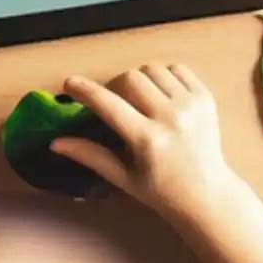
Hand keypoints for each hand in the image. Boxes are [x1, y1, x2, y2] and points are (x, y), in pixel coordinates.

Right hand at [51, 64, 237, 219]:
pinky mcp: (205, 98)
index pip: (108, 104)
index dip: (85, 90)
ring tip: (140, 100)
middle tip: (114, 102)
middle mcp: (170, 118)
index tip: (70, 83)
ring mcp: (191, 105)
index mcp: (147, 140)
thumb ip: (90, 155)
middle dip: (115, 86)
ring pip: (152, 69)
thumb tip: (55, 142)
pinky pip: (177, 69)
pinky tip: (162, 96)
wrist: (207, 194)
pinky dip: (164, 77)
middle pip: (130, 78)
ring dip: (139, 80)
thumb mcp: (122, 177)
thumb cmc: (160, 190)